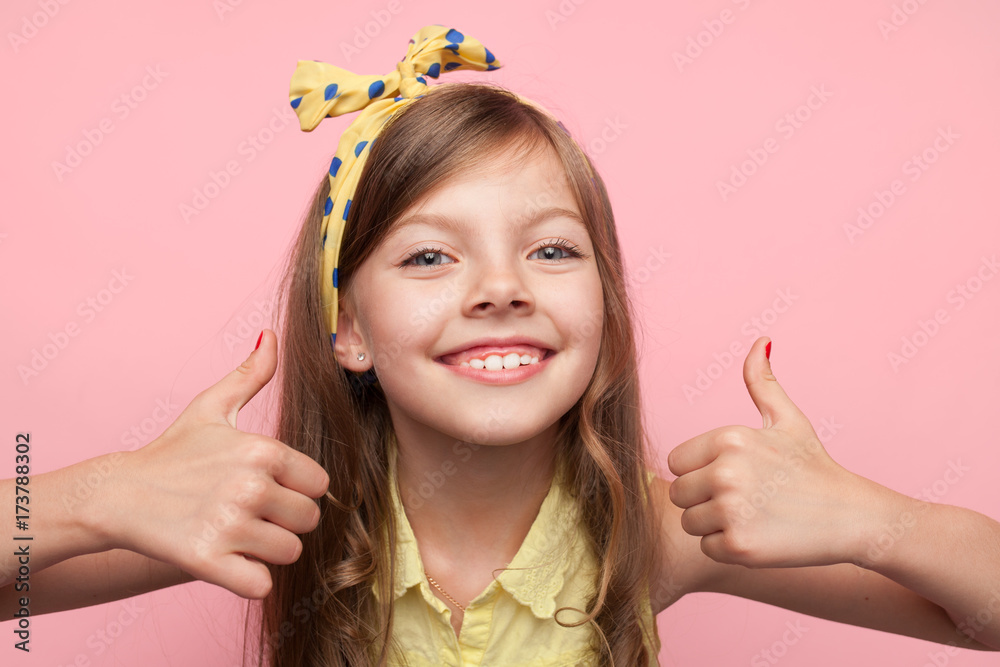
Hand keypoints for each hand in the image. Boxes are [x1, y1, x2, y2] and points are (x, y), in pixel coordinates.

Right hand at [99, 330, 328, 597]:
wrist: (118, 494)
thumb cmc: (173, 452)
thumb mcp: (212, 407)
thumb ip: (251, 374)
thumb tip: (272, 335)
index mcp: (263, 449)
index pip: (320, 485)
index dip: (298, 490)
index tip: (270, 489)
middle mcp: (251, 485)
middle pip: (309, 520)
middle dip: (286, 522)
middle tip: (252, 515)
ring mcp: (229, 523)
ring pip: (289, 553)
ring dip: (269, 551)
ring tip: (240, 536)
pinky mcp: (207, 560)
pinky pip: (261, 584)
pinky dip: (250, 579)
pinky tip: (231, 561)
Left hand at [667, 337, 874, 567]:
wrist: (852, 517)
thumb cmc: (814, 467)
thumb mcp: (788, 419)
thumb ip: (762, 382)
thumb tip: (760, 341)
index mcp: (729, 438)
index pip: (676, 462)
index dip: (700, 471)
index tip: (734, 476)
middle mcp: (726, 472)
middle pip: (679, 494)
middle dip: (704, 499)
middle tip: (746, 499)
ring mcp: (732, 510)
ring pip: (689, 522)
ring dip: (715, 524)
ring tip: (753, 515)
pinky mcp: (739, 545)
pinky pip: (706, 548)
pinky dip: (729, 548)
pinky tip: (760, 536)